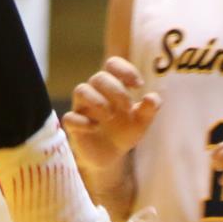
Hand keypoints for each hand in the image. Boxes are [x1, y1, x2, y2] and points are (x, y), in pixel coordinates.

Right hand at [64, 57, 161, 171]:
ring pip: (80, 90)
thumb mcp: (141, 122)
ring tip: (109, 115)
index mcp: (112, 86)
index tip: (138, 84)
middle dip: (115, 89)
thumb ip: (149, 109)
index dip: (124, 69)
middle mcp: (95, 92)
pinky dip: (82, 121)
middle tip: (127, 107)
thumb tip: (153, 97)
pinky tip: (94, 127)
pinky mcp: (74, 125)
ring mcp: (82, 108)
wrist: (110, 156)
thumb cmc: (124, 131)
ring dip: (96, 100)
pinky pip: (70, 117)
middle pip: (98, 77)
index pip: (112, 65)